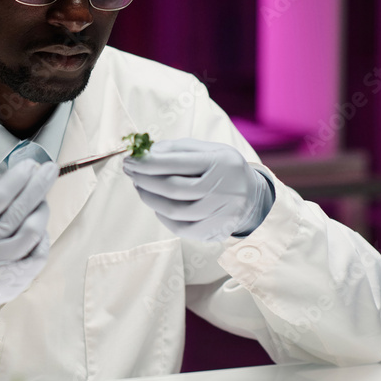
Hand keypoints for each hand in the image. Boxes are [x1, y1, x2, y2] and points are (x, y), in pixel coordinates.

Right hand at [0, 160, 57, 328]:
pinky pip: (37, 257)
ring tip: (42, 201)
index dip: (17, 178)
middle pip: (19, 211)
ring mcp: (1, 268)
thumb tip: (13, 191)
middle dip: (38, 186)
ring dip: (41, 211)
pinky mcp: (12, 284)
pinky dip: (42, 240)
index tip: (30, 164)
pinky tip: (40, 230)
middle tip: (49, 170)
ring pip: (32, 233)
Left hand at [122, 138, 273, 242]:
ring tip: (139, 186)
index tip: (129, 160)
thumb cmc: (221, 167)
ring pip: (173, 210)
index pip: (175, 163)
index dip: (146, 163)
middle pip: (172, 188)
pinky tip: (156, 205)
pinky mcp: (216, 231)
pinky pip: (180, 228)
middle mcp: (224, 188)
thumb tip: (144, 154)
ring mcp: (221, 213)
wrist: (252, 196)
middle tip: (130, 172)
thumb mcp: (207, 150)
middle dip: (143, 180)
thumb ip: (176, 149)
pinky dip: (162, 216)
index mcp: (221, 162)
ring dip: (148, 198)